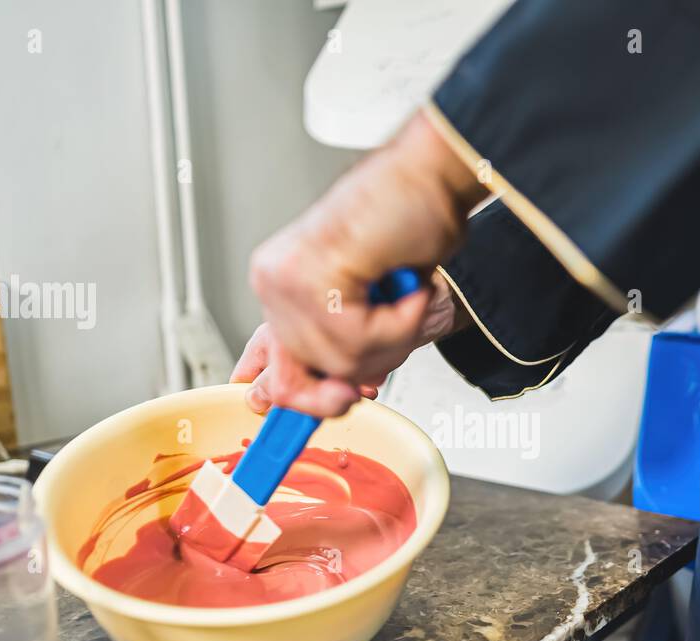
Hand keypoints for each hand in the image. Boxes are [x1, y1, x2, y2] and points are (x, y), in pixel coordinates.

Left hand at [241, 110, 487, 416]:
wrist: (432, 178)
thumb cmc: (412, 227)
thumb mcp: (376, 310)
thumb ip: (343, 353)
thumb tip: (314, 400)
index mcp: (284, 288)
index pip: (267, 365)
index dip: (298, 395)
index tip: (318, 402)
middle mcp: (274, 282)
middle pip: (303, 379)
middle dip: (363, 368)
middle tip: (393, 340)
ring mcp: (284, 278)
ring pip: (337, 362)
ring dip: (393, 338)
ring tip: (408, 296)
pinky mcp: (307, 275)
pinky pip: (355, 341)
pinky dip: (400, 324)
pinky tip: (409, 288)